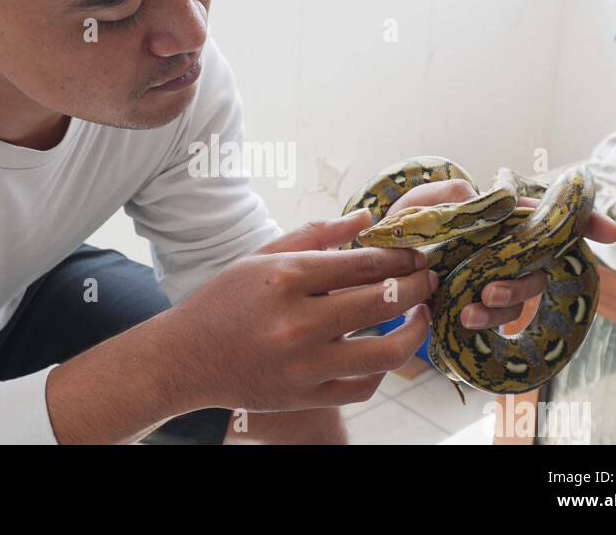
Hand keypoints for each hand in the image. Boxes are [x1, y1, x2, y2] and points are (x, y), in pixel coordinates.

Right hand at [165, 210, 437, 411]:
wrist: (185, 358)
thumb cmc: (225, 300)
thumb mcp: (262, 257)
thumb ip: (316, 235)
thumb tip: (366, 217)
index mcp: (286, 279)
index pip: (364, 264)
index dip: (401, 257)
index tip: (416, 253)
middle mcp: (297, 323)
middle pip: (382, 302)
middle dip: (418, 285)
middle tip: (429, 278)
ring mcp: (303, 366)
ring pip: (385, 353)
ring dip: (416, 331)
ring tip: (422, 315)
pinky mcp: (305, 398)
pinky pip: (364, 387)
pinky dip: (382, 370)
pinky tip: (385, 350)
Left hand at [384, 179, 615, 329]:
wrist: (375, 264)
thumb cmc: (400, 227)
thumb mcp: (415, 205)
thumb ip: (442, 197)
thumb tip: (475, 198)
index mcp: (500, 219)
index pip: (549, 217)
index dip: (585, 222)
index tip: (610, 234)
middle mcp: (506, 248)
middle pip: (541, 265)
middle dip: (524, 282)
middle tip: (490, 291)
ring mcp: (495, 278)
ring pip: (522, 297)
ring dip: (501, 308)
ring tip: (468, 313)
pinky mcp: (480, 305)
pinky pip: (498, 318)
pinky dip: (484, 321)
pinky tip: (460, 320)